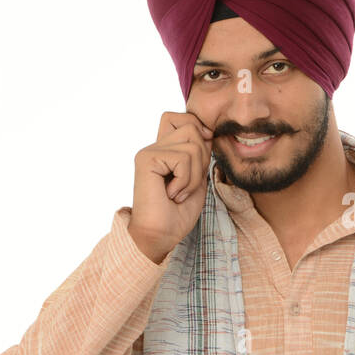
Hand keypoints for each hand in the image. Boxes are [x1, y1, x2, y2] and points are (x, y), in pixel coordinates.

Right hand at [128, 110, 214, 263]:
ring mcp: (149, 151)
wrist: (160, 236)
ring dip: (194, 174)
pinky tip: (172, 194)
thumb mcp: (197, 179)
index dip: (200, 130)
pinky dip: (186, 180)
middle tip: (189, 183)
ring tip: (180, 192)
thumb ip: (201, 155)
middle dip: (202, 156)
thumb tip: (208, 132)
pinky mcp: (147, 159)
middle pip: (192, 126)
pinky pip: (183, 158)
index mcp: (166, 150)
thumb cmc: (177, 214)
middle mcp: (155, 147)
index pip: (184, 118)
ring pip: (192, 143)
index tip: (202, 160)